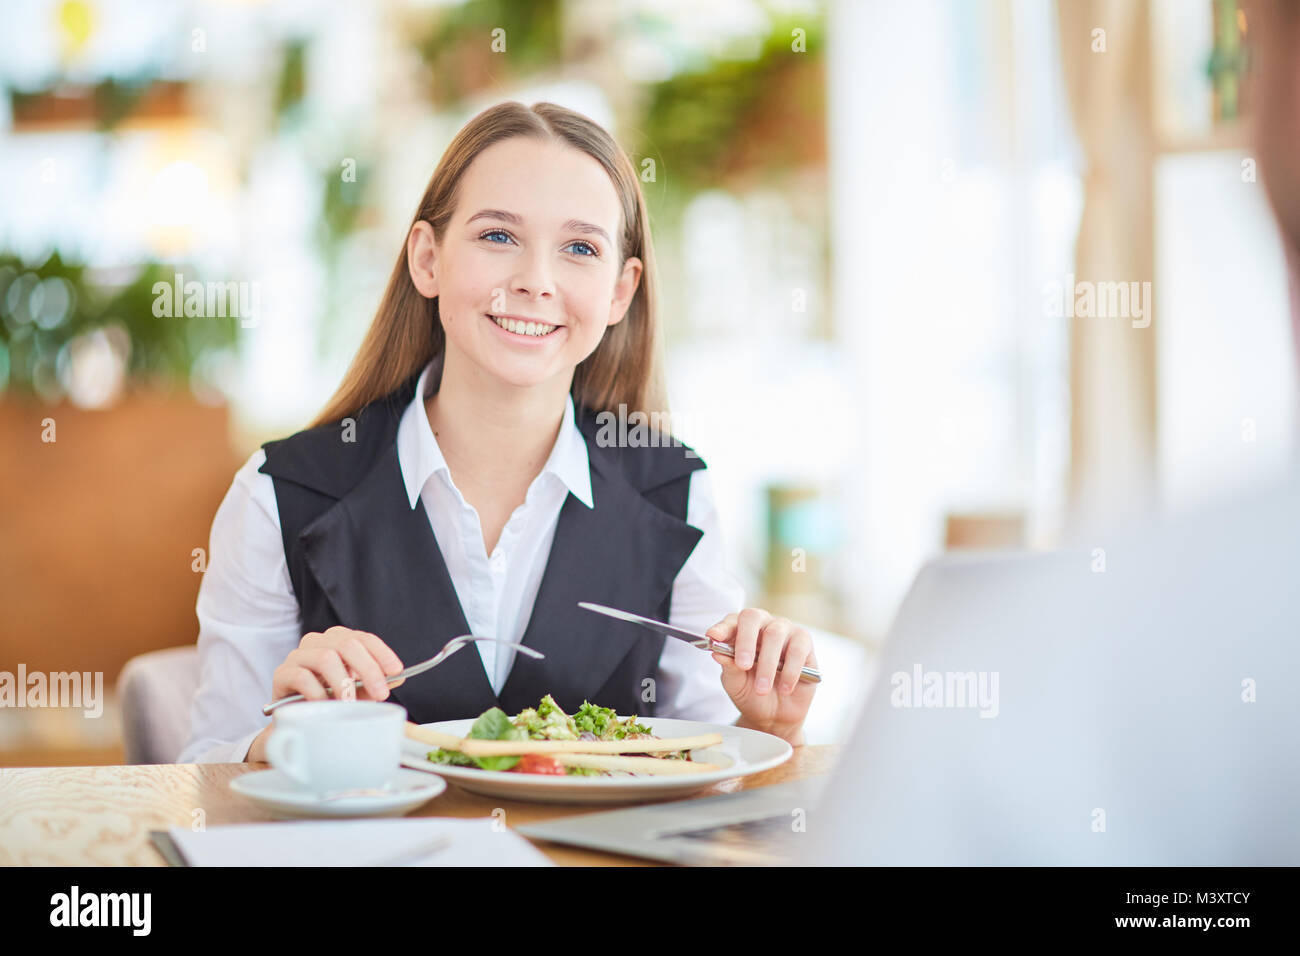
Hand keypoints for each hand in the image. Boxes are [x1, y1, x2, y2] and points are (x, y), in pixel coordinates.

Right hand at [248, 627, 404, 762]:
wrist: (296, 719)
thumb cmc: (329, 700)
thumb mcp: (358, 691)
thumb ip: (375, 682)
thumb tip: (398, 677)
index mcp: (339, 640)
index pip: (364, 638)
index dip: (382, 653)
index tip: (396, 671)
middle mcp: (318, 641)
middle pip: (347, 644)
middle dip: (368, 669)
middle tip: (380, 694)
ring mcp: (298, 655)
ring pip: (326, 658)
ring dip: (343, 683)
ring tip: (350, 703)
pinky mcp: (282, 673)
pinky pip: (303, 677)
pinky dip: (319, 693)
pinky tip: (325, 705)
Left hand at [707, 609, 816, 744]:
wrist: (775, 716)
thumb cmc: (751, 693)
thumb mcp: (735, 683)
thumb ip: (729, 667)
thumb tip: (718, 653)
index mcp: (740, 631)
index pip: (731, 621)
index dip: (722, 628)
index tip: (713, 637)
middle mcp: (762, 625)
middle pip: (753, 617)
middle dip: (745, 641)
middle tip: (742, 665)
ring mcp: (784, 631)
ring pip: (775, 634)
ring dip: (767, 664)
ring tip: (762, 689)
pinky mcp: (804, 643)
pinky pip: (798, 649)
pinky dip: (790, 671)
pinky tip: (784, 688)